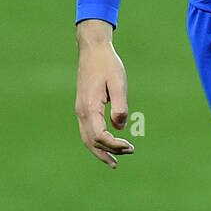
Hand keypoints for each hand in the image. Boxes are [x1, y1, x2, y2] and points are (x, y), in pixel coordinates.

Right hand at [75, 20, 134, 166]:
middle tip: (128, 154)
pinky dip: (96, 142)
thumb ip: (120, 106)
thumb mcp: (118, 83)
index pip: (100, 136)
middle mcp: (81, 112)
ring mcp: (80, 110)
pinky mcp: (83, 108)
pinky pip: (87, 131)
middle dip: (108, 152)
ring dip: (101, 151)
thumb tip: (120, 127)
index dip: (114, 145)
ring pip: (87, 139)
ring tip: (114, 162)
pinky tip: (107, 145)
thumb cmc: (107, 64)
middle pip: (91, 142)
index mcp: (89, 108)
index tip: (130, 147)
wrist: (93, 49)